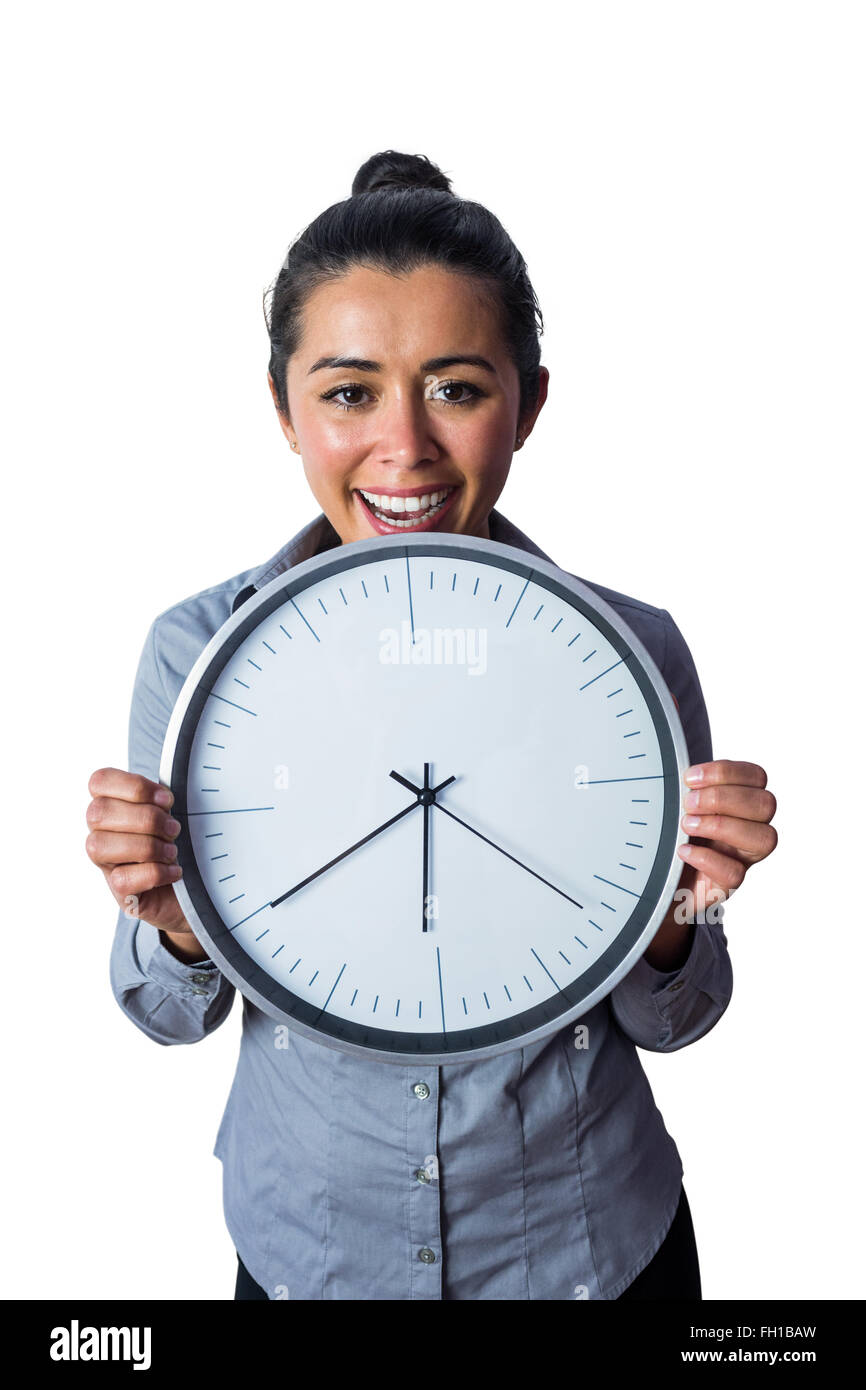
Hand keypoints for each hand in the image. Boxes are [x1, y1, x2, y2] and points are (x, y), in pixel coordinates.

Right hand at [86, 767, 207, 960]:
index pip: (99, 781)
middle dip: (145, 818)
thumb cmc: (180, 843)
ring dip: (147, 846)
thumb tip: (167, 794)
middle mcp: (101, 833)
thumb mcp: (174, 814)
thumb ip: (163, 800)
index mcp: (113, 805)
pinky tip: (173, 871)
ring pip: (101, 845)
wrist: (195, 889)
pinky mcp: (119, 892)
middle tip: (173, 828)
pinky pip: (122, 879)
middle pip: (98, 812)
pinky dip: (155, 873)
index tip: (166, 800)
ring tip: (172, 851)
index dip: (133, 786)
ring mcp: (106, 864)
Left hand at [677, 759, 777, 907]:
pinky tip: (683, 851)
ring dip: (721, 825)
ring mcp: (741, 858)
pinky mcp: (726, 885)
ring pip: (764, 838)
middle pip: (766, 804)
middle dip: (723, 798)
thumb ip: (686, 788)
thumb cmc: (667, 836)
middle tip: (688, 803)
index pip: (756, 777)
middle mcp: (748, 828)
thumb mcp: (675, 805)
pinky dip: (708, 858)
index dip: (726, 773)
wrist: (654, 880)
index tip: (690, 778)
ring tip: (686, 825)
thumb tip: (674, 770)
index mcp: (739, 802)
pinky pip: (735, 873)